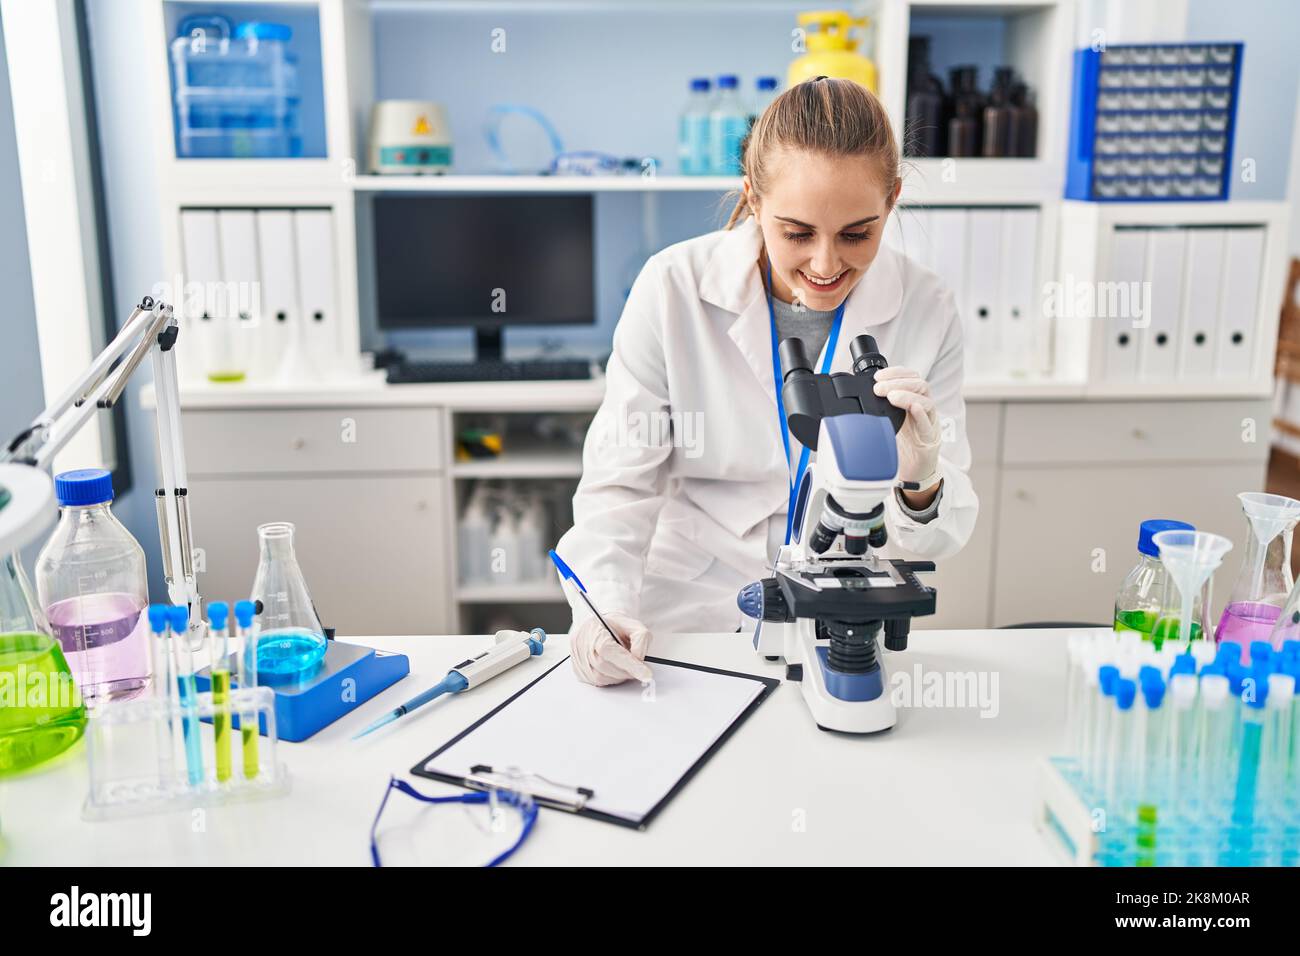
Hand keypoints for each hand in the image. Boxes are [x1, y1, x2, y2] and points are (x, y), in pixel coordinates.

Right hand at [569, 612, 652, 686]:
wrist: (599, 628)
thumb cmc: (615, 627)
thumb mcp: (633, 624)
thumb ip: (641, 638)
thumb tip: (639, 658)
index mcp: (593, 629)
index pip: (608, 650)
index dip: (628, 663)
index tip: (646, 674)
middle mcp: (581, 644)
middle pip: (605, 666)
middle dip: (626, 670)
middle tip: (637, 666)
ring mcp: (577, 660)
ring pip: (601, 678)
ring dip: (618, 675)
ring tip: (624, 663)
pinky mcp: (579, 672)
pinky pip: (597, 683)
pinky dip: (611, 678)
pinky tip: (614, 668)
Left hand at [872, 366, 940, 486]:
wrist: (916, 466)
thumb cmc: (904, 441)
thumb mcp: (888, 420)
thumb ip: (878, 409)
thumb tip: (856, 401)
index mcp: (913, 399)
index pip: (910, 377)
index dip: (895, 373)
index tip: (878, 376)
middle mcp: (924, 406)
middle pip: (918, 385)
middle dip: (897, 383)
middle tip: (879, 388)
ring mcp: (929, 421)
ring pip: (925, 400)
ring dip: (908, 395)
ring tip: (892, 397)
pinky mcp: (930, 437)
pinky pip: (929, 423)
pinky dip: (922, 414)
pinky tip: (914, 408)